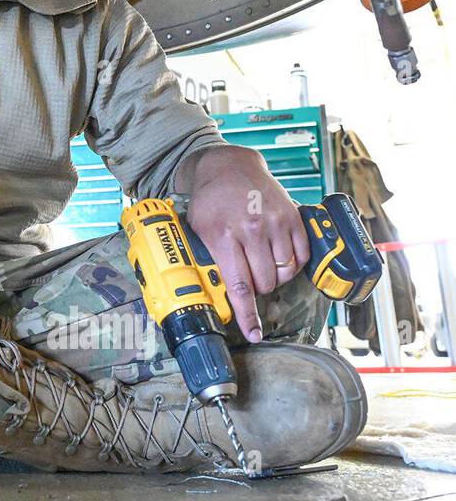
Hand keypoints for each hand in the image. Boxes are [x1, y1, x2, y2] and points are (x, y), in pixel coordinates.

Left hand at [179, 145, 310, 342]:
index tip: (253, 333)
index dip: (247, 315)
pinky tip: (278, 255)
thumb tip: (215, 292)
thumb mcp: (198, 229)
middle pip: (264, 283)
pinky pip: (301, 257)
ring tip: (262, 263)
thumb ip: (209, 259)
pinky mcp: (294, 218)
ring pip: (285, 273)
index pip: (240, 286)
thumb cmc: (210, 200)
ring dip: (274, 277)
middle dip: (257, 288)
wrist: (230, 166)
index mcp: (223, 236)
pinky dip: (292, 264)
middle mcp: (252, 230)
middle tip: (248, 275)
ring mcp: (276, 223)